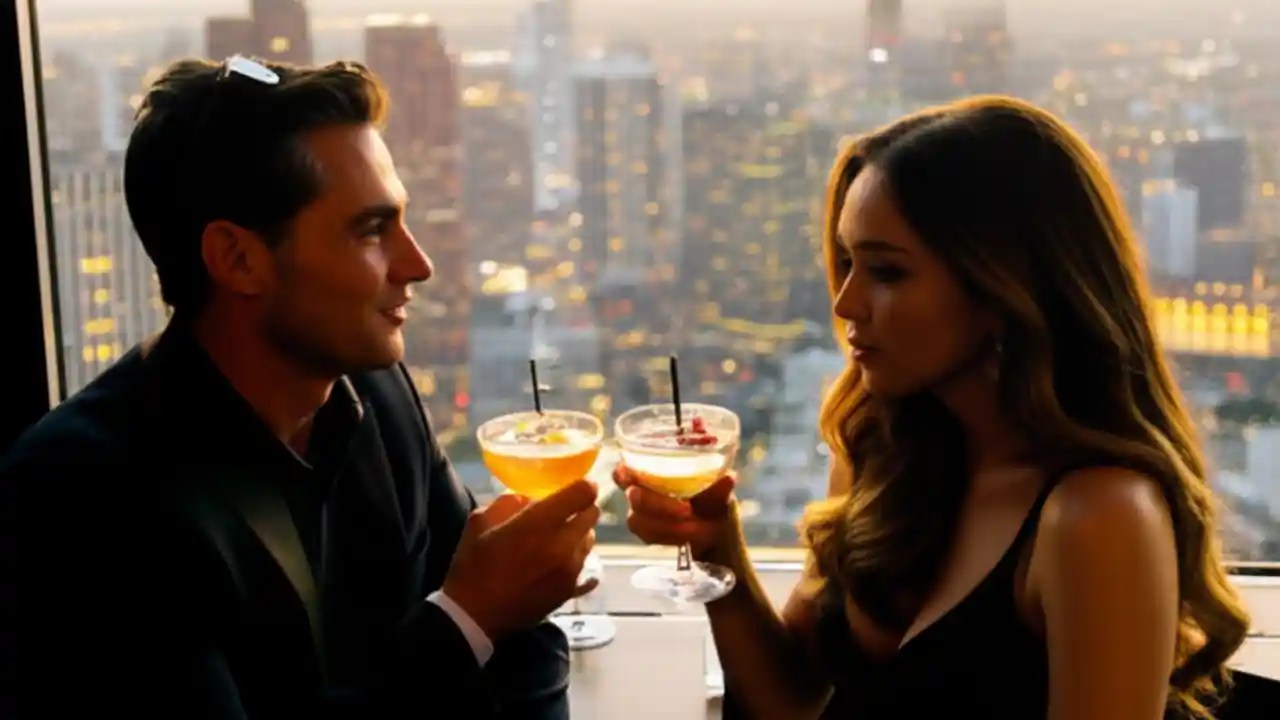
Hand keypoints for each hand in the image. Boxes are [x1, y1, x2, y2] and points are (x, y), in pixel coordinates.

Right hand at [442, 479, 599, 640]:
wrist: (474, 617)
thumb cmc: (473, 566)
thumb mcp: (480, 522)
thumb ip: (508, 504)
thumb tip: (529, 500)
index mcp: (538, 523)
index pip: (583, 493)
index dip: (582, 485)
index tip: (575, 487)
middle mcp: (561, 545)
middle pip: (591, 514)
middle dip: (580, 508)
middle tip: (563, 512)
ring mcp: (569, 571)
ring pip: (589, 540)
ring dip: (578, 534)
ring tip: (557, 539)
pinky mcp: (570, 591)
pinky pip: (586, 568)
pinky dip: (577, 560)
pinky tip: (561, 563)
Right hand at [614, 465, 737, 558]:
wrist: (714, 523)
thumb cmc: (708, 495)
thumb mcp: (717, 489)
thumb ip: (719, 486)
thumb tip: (728, 478)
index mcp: (648, 471)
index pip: (623, 471)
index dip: (626, 476)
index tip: (645, 482)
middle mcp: (638, 492)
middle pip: (635, 497)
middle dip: (660, 505)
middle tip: (687, 510)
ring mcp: (639, 516)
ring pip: (641, 522)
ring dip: (669, 526)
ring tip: (696, 528)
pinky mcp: (647, 535)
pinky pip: (651, 538)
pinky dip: (672, 538)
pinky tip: (689, 538)